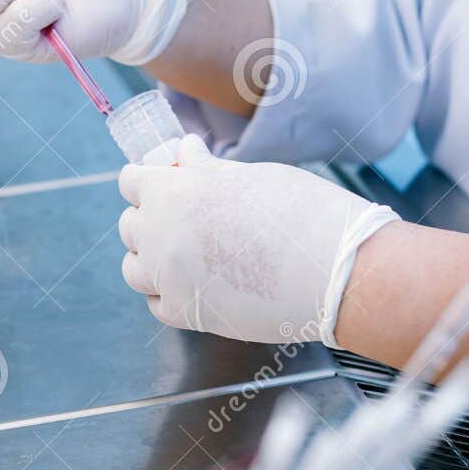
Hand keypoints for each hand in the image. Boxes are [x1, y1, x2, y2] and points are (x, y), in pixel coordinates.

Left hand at [117, 135, 400, 344]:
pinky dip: (168, 291)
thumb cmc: (303, 211)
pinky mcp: (189, 315)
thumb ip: (206, 169)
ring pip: (134, 269)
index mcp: (173, 193)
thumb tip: (183, 154)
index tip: (167, 181)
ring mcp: (171, 280)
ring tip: (187, 251)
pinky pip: (157, 303)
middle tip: (187, 216)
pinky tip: (196, 281)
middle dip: (151, 216)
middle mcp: (161, 238)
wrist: (338, 272)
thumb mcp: (250, 176)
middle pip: (130, 226)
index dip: (149, 178)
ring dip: (151, 257)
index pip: (131, 181)